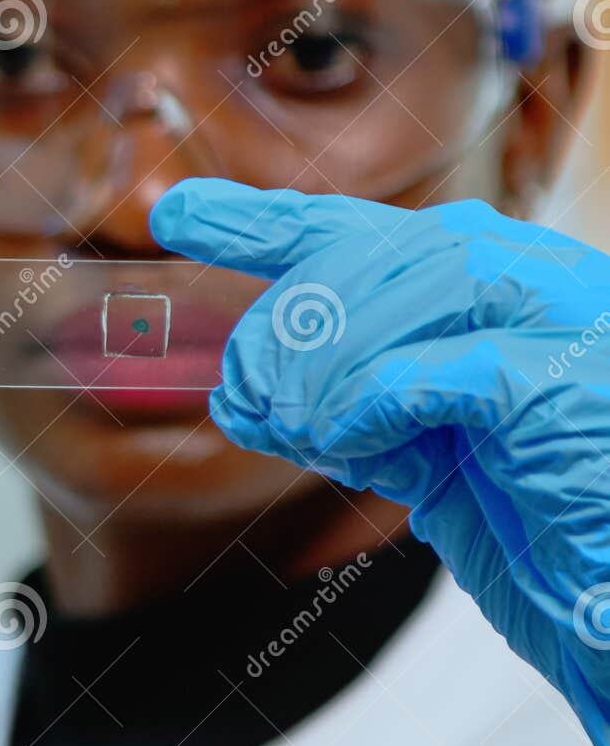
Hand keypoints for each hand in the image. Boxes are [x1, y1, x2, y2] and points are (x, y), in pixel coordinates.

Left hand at [151, 179, 609, 745]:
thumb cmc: (550, 533)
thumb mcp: (430, 459)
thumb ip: (354, 411)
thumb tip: (243, 393)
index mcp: (502, 291)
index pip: (367, 232)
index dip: (265, 220)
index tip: (176, 212)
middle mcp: (539, 284)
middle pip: (380, 249)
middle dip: (286, 322)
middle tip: (242, 393)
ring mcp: (567, 325)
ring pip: (414, 285)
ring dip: (324, 364)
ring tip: (300, 431)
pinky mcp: (569, 388)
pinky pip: (449, 367)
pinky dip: (375, 400)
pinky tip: (347, 442)